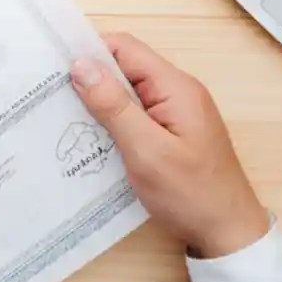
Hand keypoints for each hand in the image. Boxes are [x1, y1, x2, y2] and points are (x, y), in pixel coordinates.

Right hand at [70, 33, 268, 257]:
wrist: (229, 233)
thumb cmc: (191, 194)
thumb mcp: (146, 151)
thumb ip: (114, 106)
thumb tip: (81, 65)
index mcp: (175, 87)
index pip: (125, 48)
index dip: (90, 52)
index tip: (54, 69)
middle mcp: (178, 92)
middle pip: (125, 68)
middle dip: (90, 79)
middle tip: (52, 97)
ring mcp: (176, 113)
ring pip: (128, 93)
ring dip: (100, 104)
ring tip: (66, 119)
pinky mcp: (172, 132)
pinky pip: (136, 115)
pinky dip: (113, 122)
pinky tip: (93, 139)